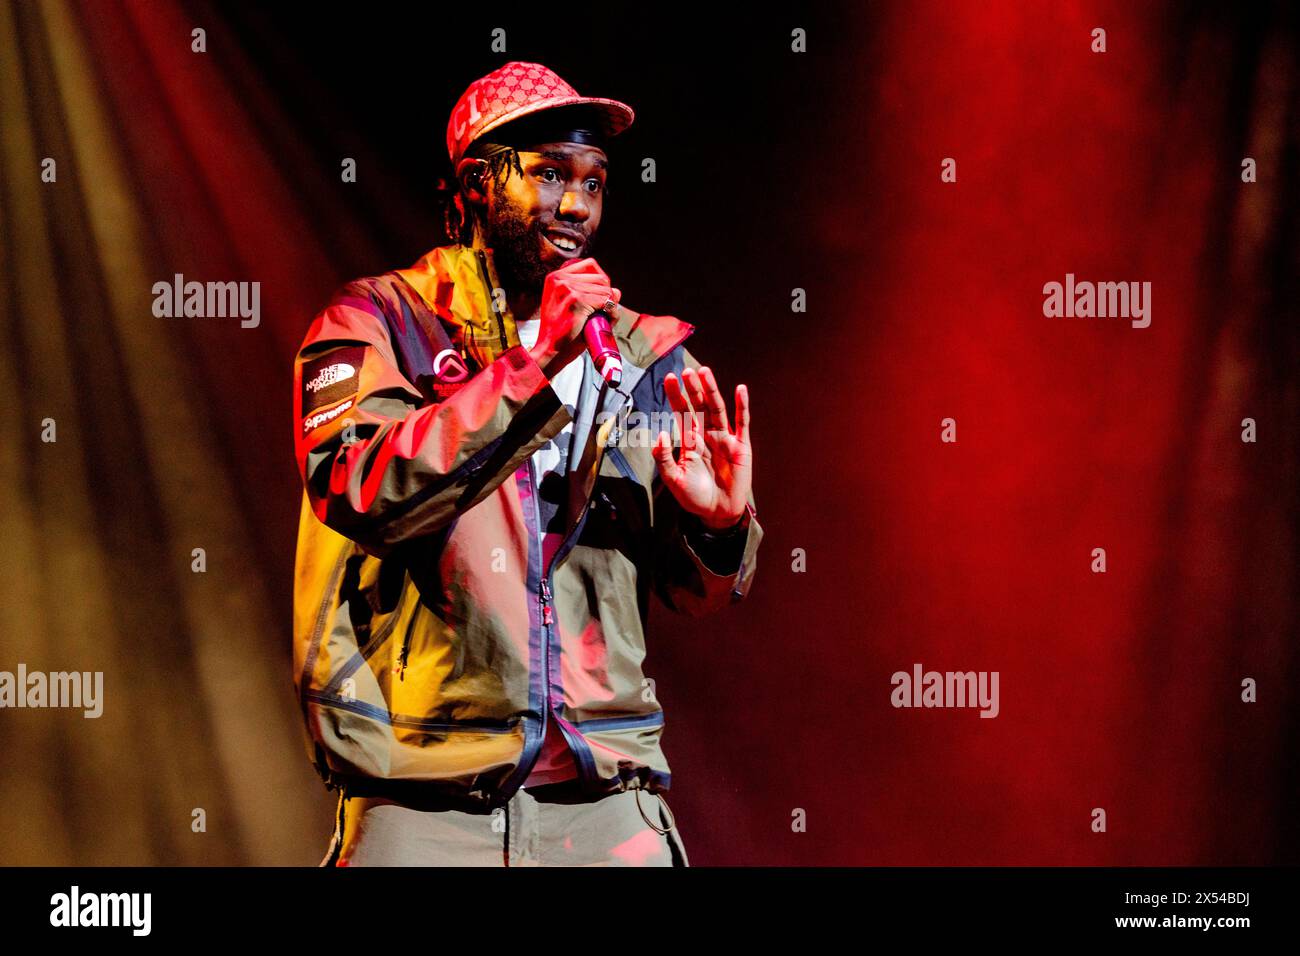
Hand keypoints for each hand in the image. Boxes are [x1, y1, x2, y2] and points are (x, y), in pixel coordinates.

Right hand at [529, 257, 619, 377]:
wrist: (549, 350)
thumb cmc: (560, 332)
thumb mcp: (569, 306)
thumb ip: (588, 294)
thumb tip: (616, 291)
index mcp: (555, 277)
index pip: (590, 265)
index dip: (601, 280)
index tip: (601, 296)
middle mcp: (559, 279)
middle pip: (601, 278)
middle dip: (607, 295)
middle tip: (604, 312)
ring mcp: (567, 289)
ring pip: (605, 290)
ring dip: (610, 305)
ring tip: (603, 319)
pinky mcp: (576, 301)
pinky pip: (606, 301)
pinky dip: (611, 312)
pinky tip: (606, 321)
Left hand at [652, 366, 751, 529]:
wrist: (718, 512)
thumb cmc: (695, 497)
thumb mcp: (674, 480)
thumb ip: (664, 458)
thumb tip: (660, 434)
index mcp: (690, 441)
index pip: (681, 413)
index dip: (676, 397)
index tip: (668, 379)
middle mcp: (707, 435)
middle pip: (699, 406)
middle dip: (693, 389)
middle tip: (686, 372)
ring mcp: (725, 438)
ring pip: (718, 409)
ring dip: (712, 391)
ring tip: (705, 373)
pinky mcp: (741, 446)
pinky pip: (742, 423)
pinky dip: (742, 406)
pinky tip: (740, 389)